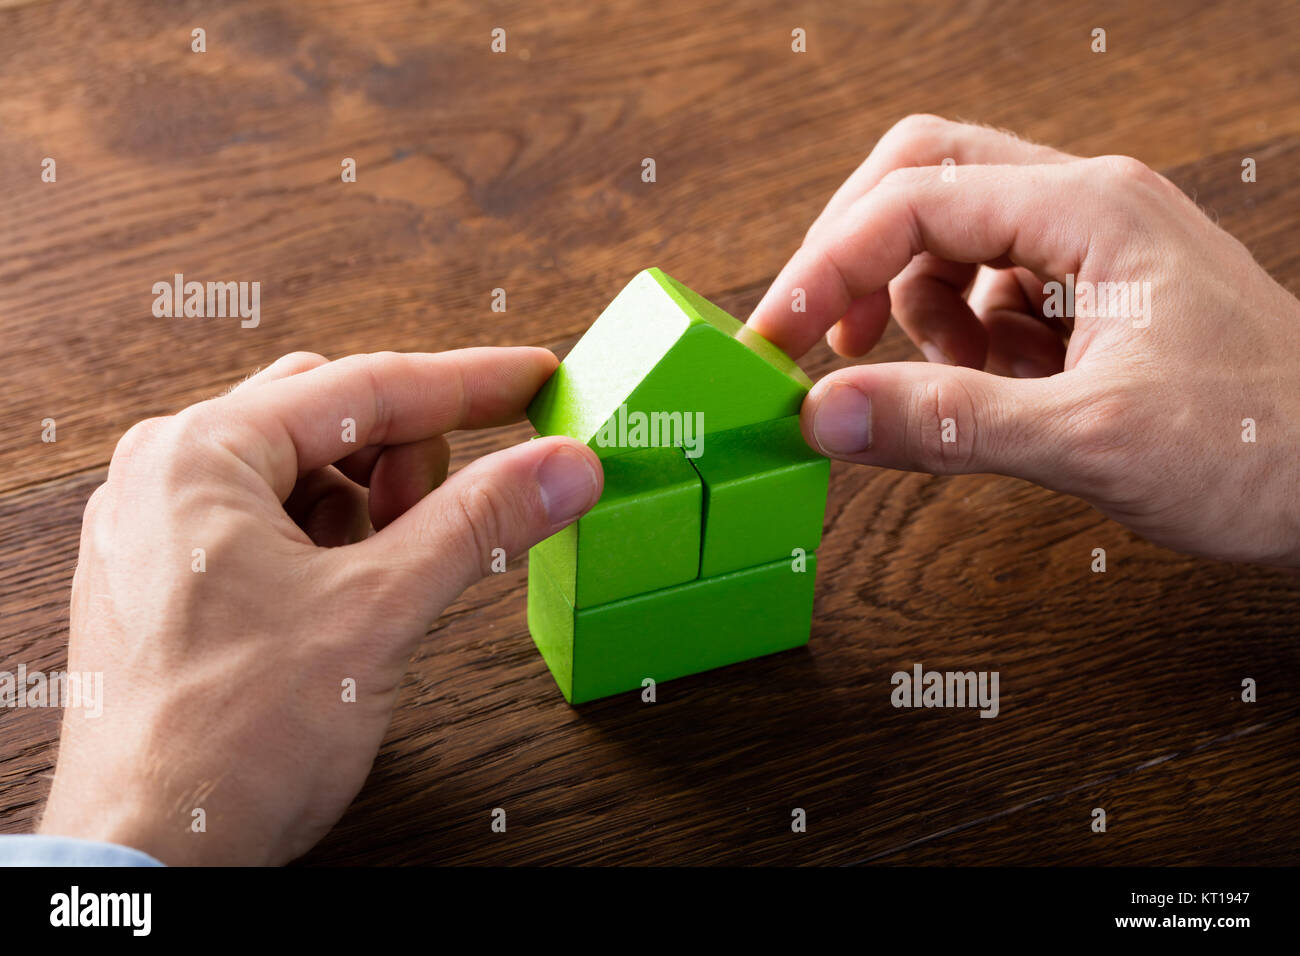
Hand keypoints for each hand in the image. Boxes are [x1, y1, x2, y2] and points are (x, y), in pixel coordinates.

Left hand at [39, 349, 602, 863]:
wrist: (152, 861)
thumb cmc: (223, 743)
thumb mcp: (377, 612)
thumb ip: (478, 523)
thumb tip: (559, 467)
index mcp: (198, 454)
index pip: (364, 386)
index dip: (469, 383)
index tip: (534, 382)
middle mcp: (167, 476)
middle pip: (330, 416)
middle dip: (411, 455)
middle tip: (458, 509)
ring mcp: (163, 530)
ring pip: (304, 471)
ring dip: (372, 504)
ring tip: (392, 574)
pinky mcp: (175, 580)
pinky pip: (274, 523)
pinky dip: (334, 543)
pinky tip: (352, 596)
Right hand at [748, 115, 1299, 565]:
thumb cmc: (1267, 445)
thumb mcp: (1090, 440)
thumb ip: (948, 424)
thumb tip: (827, 415)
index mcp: (1090, 210)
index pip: (914, 200)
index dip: (827, 265)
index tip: (776, 336)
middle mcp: (1089, 207)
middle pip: (926, 179)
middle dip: (858, 253)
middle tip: (823, 335)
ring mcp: (1096, 247)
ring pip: (955, 234)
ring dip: (915, 304)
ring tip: (942, 378)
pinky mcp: (1098, 293)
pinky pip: (993, 288)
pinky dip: (963, 336)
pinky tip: (994, 388)